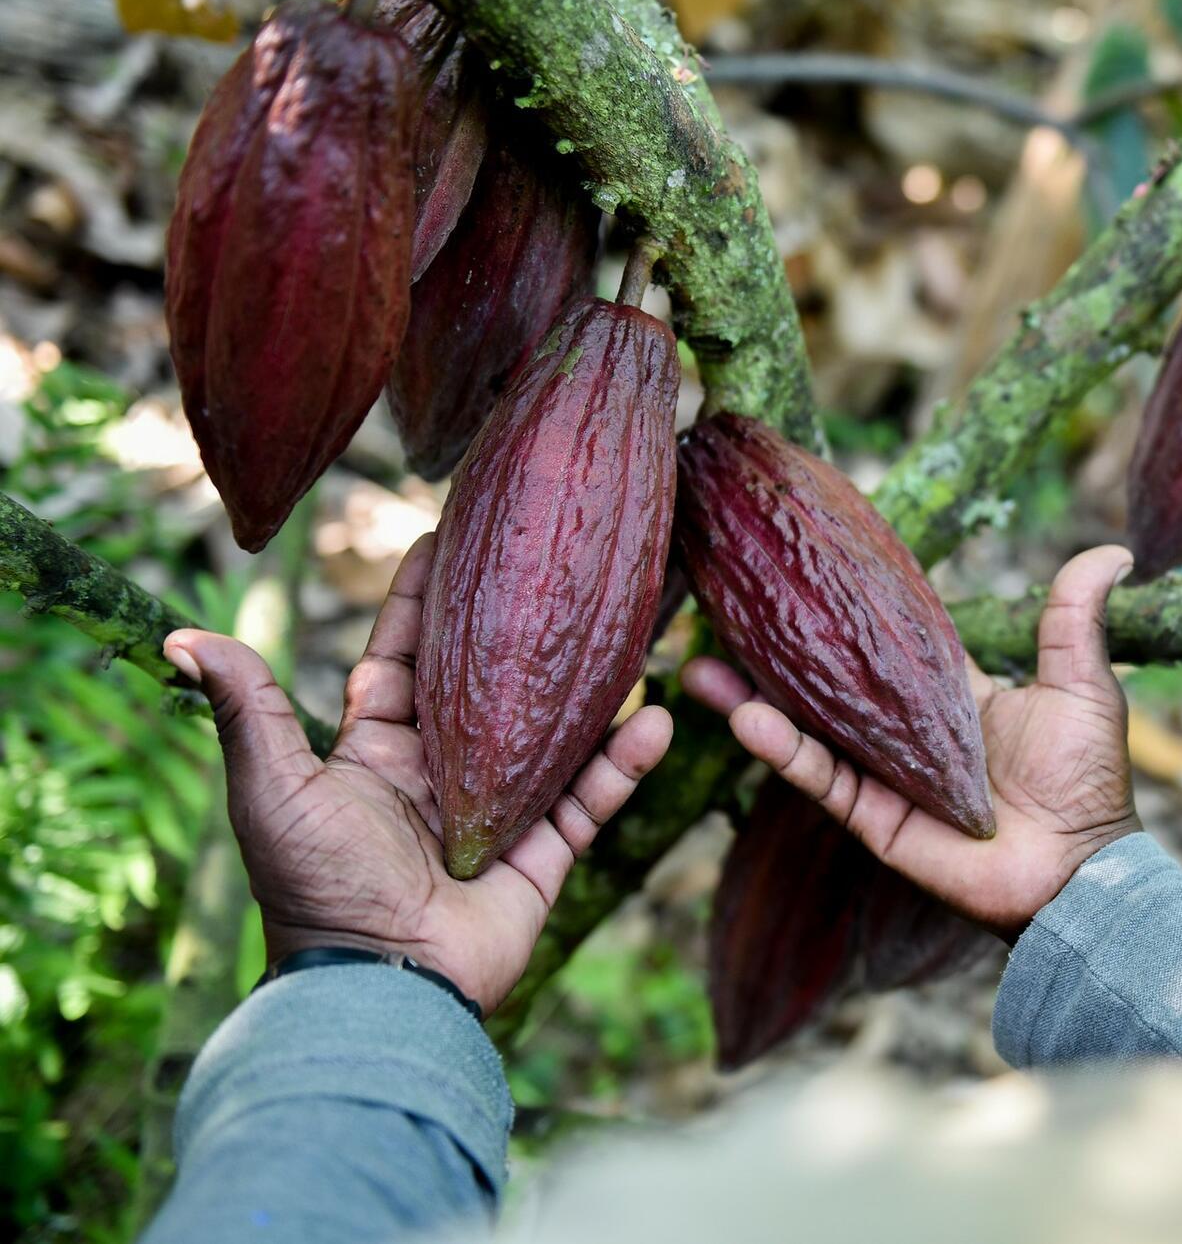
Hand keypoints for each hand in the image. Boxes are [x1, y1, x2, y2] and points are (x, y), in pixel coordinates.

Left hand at [162, 533, 672, 1014]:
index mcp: (376, 753)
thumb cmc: (317, 888)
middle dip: (518, 626)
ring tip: (628, 629)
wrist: (380, 986)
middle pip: (489, 684)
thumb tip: (185, 637)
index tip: (445, 537)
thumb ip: (249, 712)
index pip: (402, 658)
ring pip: (554, 734)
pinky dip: (623, 762)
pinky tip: (654, 717)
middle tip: (552, 563)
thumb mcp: (274, 789)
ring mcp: (498, 813)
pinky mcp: (543, 855)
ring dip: (588, 688)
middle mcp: (441, 775)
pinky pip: (591, 798)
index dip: (421, 601)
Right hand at [682, 545, 1139, 941]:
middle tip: (725, 610)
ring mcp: (884, 775)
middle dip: (776, 652)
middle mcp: (906, 731)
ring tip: (697, 664)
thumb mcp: (1083, 684)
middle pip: (828, 681)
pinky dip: (782, 750)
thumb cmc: (1089, 782)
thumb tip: (1114, 549)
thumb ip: (1075, 618)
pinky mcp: (873, 818)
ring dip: (752, 698)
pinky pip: (821, 778)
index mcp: (950, 697)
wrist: (1081, 871)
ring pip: (807, 728)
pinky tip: (741, 716)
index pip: (887, 641)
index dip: (847, 608)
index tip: (803, 566)